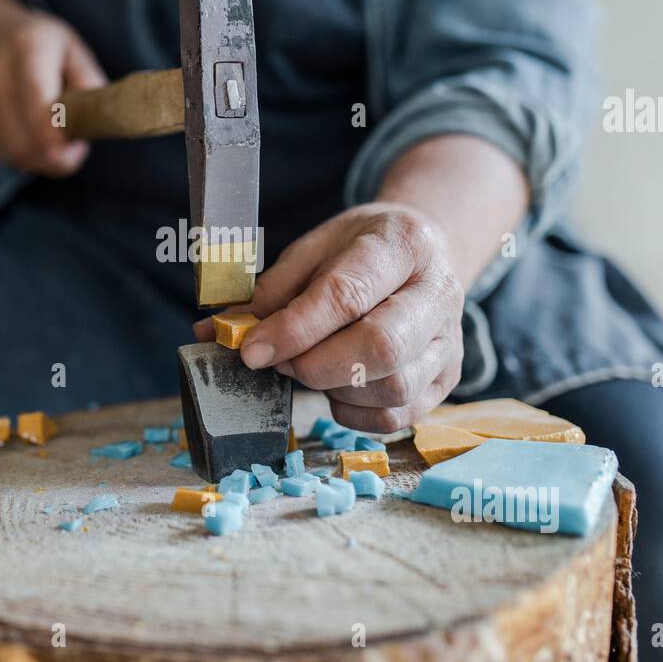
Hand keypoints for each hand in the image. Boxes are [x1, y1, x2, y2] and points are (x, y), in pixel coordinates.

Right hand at [0, 0, 106, 176]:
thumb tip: (97, 119)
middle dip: (58, 157)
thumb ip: (90, 82)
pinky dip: (25, 157)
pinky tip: (30, 133)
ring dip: (43, 159)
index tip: (76, 148)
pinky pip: (5, 157)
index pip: (38, 105)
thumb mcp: (72, 49)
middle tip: (75, 145)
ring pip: (16, 156)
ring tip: (53, 135)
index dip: (56, 138)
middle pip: (26, 142)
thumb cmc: (39, 47)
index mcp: (27, 47)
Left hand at [193, 203, 463, 432]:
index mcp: (403, 244)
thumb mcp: (314, 248)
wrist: (425, 251)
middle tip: (280, 361)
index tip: (250, 350)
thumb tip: (213, 332)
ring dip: (333, 389)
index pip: (347, 295)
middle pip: (380, 347)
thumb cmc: (361, 250)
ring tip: (309, 366)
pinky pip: (396, 416)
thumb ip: (271, 291)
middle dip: (315, 365)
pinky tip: (337, 386)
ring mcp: (450, 341)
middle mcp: (439, 293)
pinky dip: (354, 412)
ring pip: (392, 388)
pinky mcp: (447, 379)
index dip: (294, 329)